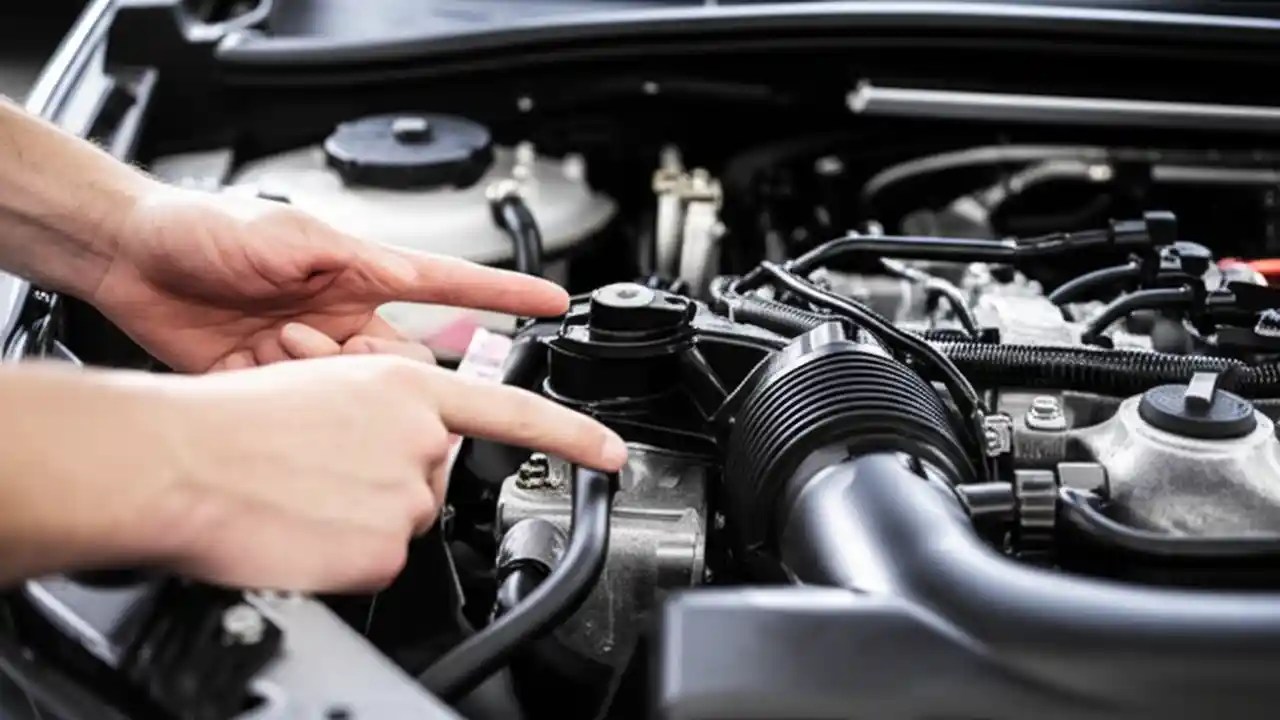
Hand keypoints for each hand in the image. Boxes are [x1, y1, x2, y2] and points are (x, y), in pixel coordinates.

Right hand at [11, 356, 626, 591]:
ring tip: (303, 499)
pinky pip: (379, 564)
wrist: (177, 457)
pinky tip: (305, 531)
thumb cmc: (230, 419)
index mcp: (406, 385)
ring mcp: (406, 493)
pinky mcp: (385, 548)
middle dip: (392, 487)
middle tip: (324, 476)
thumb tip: (403, 442)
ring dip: (363, 522)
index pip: (511, 411)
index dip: (571, 435)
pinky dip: (345, 557)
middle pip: (435, 483)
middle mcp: (419, 437)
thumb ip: (383, 412)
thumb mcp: (323, 384)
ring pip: (403, 525)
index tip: (612, 455)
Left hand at [92, 185, 566, 371]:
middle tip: (335, 351)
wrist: (126, 259)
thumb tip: (397, 272)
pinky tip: (247, 371)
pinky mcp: (274, 386)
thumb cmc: (202, 227)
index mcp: (361, 275)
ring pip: (354, 398)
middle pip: (403, 366)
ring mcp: (311, 356)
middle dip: (383, 375)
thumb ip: (345, 258)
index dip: (505, 297)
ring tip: (272, 347)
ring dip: (320, 383)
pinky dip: (280, 401)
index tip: (554, 303)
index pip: (451, 289)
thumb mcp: (284, 232)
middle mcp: (345, 318)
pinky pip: (301, 414)